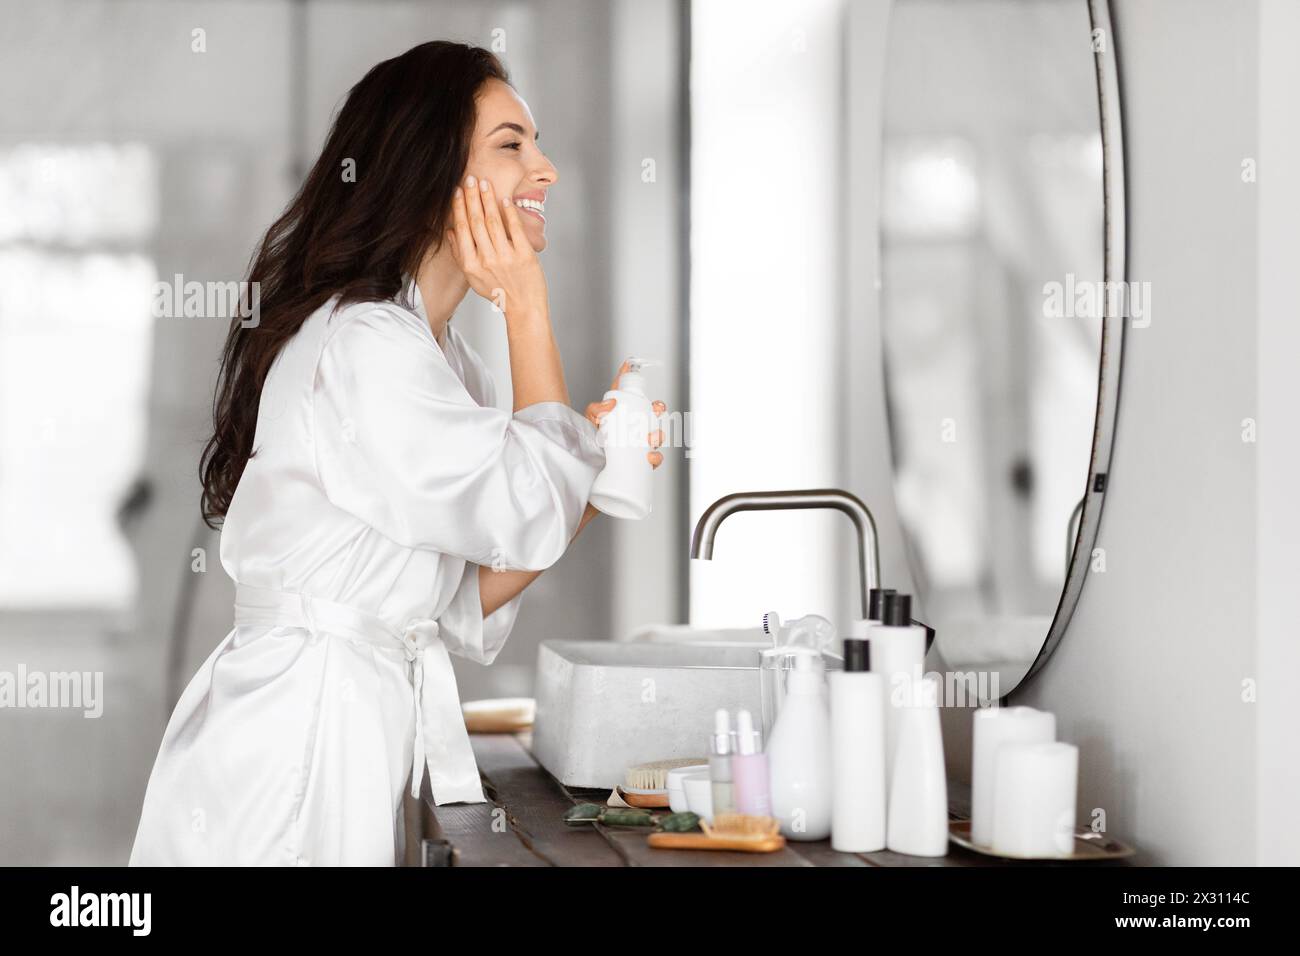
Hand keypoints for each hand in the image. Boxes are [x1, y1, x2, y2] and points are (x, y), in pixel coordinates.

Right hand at [447, 175, 547, 318]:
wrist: (523, 307)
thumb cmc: (498, 292)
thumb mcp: (473, 278)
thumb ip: (460, 255)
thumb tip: (450, 232)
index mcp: (471, 265)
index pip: (462, 229)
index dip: (458, 208)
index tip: (457, 191)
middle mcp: (487, 260)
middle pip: (476, 222)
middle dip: (471, 197)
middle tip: (470, 179)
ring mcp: (506, 257)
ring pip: (493, 222)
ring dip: (488, 200)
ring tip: (485, 184)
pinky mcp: (524, 255)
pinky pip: (514, 229)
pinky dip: (509, 213)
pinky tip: (504, 200)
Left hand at [584, 360, 666, 468]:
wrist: (584, 462)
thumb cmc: (589, 439)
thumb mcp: (591, 420)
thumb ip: (597, 409)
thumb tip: (611, 403)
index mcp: (622, 411)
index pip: (630, 392)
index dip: (631, 377)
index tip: (629, 366)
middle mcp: (633, 425)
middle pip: (652, 412)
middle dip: (658, 408)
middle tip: (655, 409)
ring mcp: (638, 442)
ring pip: (657, 435)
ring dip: (658, 435)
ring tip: (650, 438)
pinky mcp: (639, 459)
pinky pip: (653, 458)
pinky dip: (655, 457)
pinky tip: (650, 457)